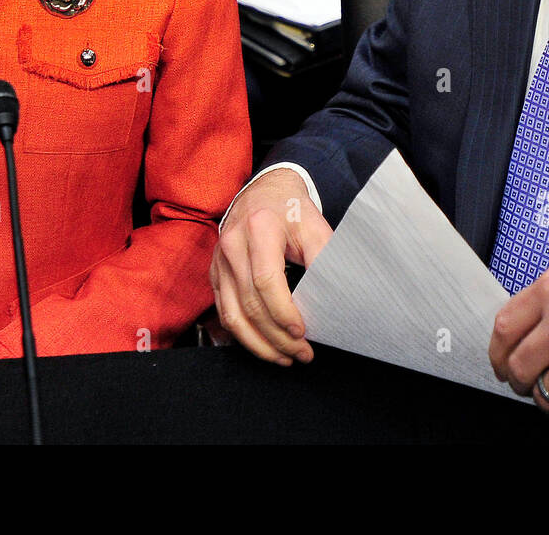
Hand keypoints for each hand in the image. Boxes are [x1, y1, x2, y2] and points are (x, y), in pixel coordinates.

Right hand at [210, 168, 332, 365]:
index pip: (266, 281)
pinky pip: (224, 311)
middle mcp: (233, 244)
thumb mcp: (314, 227)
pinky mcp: (215, 273)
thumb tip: (333, 299)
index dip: (284, 313)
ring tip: (284, 358)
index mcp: (260, 228)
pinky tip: (263, 345)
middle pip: (250, 303)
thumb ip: (323, 259)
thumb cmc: (292, 210)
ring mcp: (219, 260)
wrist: (265, 191)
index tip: (303, 333)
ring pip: (232, 314)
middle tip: (302, 354)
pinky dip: (243, 334)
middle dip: (277, 336)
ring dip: (258, 343)